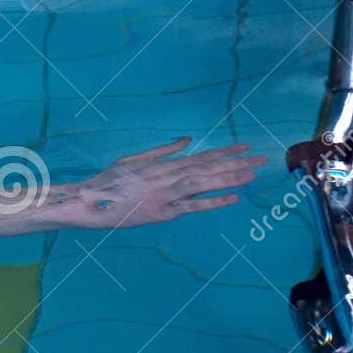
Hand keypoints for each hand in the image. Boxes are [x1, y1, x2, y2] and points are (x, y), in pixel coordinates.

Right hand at [73, 138, 265, 228]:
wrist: (90, 201)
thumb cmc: (108, 181)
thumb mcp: (133, 159)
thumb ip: (162, 151)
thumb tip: (186, 140)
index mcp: (162, 164)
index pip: (200, 156)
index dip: (224, 152)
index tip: (245, 147)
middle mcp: (168, 176)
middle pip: (208, 168)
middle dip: (237, 163)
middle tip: (263, 159)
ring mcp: (167, 193)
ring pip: (203, 182)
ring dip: (229, 178)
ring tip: (252, 174)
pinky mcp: (163, 211)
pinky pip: (192, 205)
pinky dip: (212, 201)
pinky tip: (232, 198)